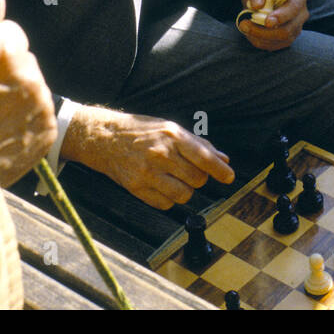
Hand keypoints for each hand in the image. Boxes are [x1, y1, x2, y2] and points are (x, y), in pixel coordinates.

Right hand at [0, 0, 56, 187]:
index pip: (10, 33)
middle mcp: (30, 72)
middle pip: (23, 60)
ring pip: (31, 88)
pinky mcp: (46, 130)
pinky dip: (23, 122)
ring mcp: (41, 103)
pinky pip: (38, 116)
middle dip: (4, 71)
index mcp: (6, 47)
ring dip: (15, 97)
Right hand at [62, 109, 235, 209]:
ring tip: (175, 179)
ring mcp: (148, 173)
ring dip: (185, 190)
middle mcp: (161, 154)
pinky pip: (165, 204)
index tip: (229, 178)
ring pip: (184, 195)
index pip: (205, 158)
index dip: (221, 171)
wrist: (104, 138)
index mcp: (172, 135)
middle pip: (198, 180)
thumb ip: (198, 144)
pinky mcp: (137, 188)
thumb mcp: (170, 129)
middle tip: (189, 171)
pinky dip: (168, 199)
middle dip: (199, 178)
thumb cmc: (141, 131)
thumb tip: (223, 159)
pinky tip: (161, 185)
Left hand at [237, 0, 308, 51]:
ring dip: (258, 37)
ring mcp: (295, 29)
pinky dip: (259, 41)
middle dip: (264, 31)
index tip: (266, 22)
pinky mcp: (286, 39)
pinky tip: (249, 33)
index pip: (293, 10)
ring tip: (244, 27)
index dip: (281, 17)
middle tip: (244, 25)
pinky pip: (273, 45)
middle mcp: (300, 16)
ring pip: (279, 41)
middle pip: (287, 31)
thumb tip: (257, 4)